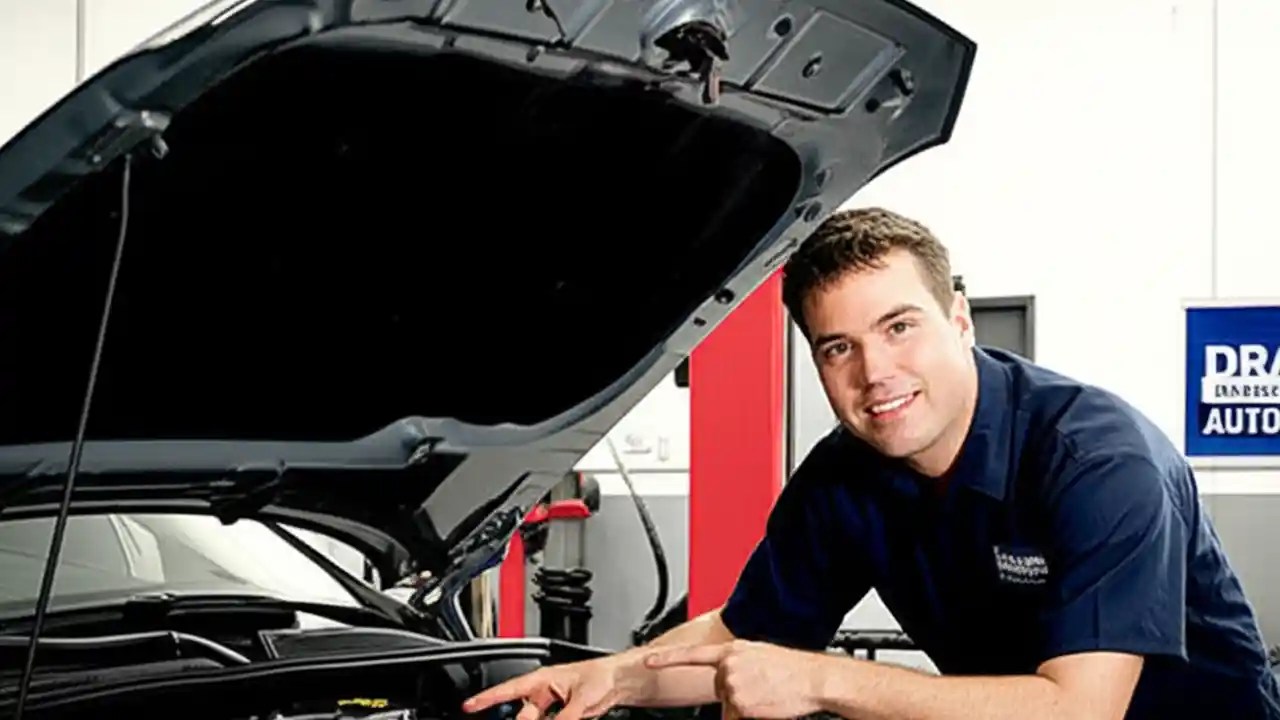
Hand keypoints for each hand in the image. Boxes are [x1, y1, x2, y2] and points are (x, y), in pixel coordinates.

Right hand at [462, 657, 632, 719]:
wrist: (619, 682)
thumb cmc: (601, 676)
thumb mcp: (579, 700)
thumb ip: (563, 717)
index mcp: (542, 678)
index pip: (508, 689)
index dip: (486, 698)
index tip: (469, 706)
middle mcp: (544, 690)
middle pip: (523, 713)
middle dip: (524, 719)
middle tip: (532, 718)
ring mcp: (552, 703)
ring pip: (534, 719)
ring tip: (560, 715)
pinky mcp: (562, 714)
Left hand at [644, 640, 828, 719]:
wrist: (814, 679)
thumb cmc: (792, 669)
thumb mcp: (759, 656)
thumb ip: (736, 664)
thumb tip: (725, 678)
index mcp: (732, 650)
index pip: (691, 654)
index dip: (666, 659)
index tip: (648, 662)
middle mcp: (729, 666)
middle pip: (718, 688)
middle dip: (734, 693)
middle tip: (760, 688)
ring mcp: (733, 686)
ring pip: (728, 705)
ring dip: (744, 706)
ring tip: (767, 694)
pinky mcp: (741, 705)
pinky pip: (736, 718)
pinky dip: (749, 716)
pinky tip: (767, 704)